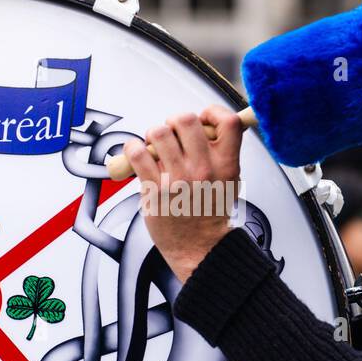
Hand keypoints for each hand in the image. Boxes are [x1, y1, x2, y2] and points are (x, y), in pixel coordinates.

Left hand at [123, 105, 243, 282]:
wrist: (199, 248)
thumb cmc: (210, 213)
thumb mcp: (229, 180)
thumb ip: (221, 152)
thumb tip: (208, 124)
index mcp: (225, 165)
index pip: (227, 122)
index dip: (212, 112)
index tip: (204, 118)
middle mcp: (202, 169)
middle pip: (186, 119)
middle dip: (175, 122)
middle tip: (173, 135)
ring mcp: (177, 179)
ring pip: (158, 132)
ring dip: (153, 136)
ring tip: (155, 148)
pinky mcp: (154, 189)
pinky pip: (137, 153)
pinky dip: (133, 149)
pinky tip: (138, 156)